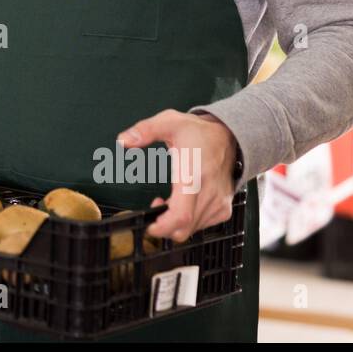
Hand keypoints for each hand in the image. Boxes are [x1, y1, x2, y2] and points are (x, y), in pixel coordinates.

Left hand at [117, 109, 237, 242]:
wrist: (228, 137)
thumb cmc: (199, 133)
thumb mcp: (170, 122)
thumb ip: (145, 130)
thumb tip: (124, 141)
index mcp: (193, 176)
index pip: (181, 216)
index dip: (163, 226)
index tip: (149, 224)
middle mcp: (209, 194)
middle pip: (184, 228)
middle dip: (164, 225)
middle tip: (156, 205)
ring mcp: (218, 204)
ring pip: (191, 229)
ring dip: (175, 222)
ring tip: (169, 200)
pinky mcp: (223, 210)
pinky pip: (201, 226)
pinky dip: (188, 221)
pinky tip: (183, 204)